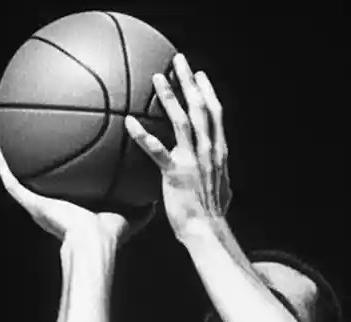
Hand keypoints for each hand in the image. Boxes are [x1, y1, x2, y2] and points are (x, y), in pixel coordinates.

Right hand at [0, 145, 152, 241]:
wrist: (94, 244)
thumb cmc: (111, 236)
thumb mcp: (131, 216)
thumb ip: (144, 208)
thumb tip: (157, 198)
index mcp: (72, 211)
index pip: (64, 191)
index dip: (61, 177)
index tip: (60, 158)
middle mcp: (53, 208)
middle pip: (38, 184)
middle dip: (33, 167)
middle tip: (29, 144)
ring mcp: (39, 206)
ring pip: (19, 182)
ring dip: (9, 164)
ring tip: (2, 143)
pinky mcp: (32, 204)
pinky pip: (12, 183)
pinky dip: (3, 167)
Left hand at [125, 53, 232, 238]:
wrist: (208, 232)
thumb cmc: (211, 214)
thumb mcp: (221, 188)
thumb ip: (215, 173)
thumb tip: (215, 172)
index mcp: (218, 152)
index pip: (215, 114)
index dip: (208, 92)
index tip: (200, 75)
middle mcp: (208, 151)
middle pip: (201, 108)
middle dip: (191, 81)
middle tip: (179, 60)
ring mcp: (193, 161)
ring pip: (182, 121)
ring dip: (170, 97)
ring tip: (158, 77)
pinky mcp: (176, 174)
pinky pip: (157, 150)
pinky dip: (143, 135)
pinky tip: (129, 122)